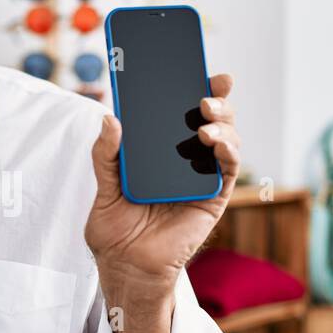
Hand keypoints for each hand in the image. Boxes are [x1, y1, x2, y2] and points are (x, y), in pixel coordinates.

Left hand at [84, 73, 240, 290]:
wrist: (125, 267)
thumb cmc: (115, 229)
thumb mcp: (103, 186)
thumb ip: (106, 155)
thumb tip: (110, 118)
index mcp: (160, 149)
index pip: (179, 111)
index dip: (190, 86)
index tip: (193, 64)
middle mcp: (185, 158)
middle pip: (209, 118)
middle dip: (214, 97)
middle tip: (206, 89)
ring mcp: (202, 175)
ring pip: (225, 138)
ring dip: (222, 123)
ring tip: (204, 120)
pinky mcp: (214, 197)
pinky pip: (229, 169)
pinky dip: (228, 151)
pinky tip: (216, 142)